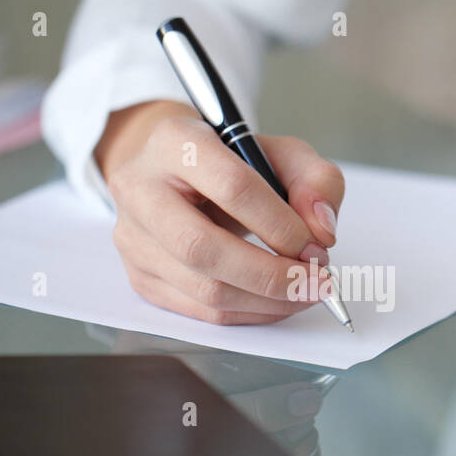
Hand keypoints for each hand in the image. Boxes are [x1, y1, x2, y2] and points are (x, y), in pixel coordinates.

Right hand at [96, 101, 343, 324]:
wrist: (179, 177)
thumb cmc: (233, 164)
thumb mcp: (282, 154)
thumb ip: (315, 180)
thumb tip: (321, 230)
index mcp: (175, 141)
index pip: (232, 187)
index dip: (280, 224)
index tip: (316, 246)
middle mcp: (140, 188)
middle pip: (203, 248)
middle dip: (271, 275)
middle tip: (316, 282)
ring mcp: (133, 237)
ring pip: (202, 288)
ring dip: (265, 301)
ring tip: (304, 292)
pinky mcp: (139, 276)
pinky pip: (199, 311)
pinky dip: (248, 314)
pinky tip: (277, 303)